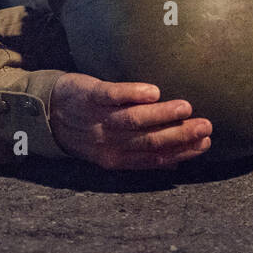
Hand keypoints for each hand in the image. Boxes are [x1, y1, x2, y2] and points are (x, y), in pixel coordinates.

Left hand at [50, 73, 211, 169]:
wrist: (46, 109)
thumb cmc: (85, 129)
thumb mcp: (108, 149)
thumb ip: (138, 154)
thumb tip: (175, 161)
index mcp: (115, 158)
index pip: (154, 158)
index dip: (182, 152)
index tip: (205, 143)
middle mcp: (108, 141)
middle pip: (148, 141)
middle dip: (180, 135)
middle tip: (206, 126)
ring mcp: (98, 118)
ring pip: (133, 120)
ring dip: (162, 115)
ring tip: (186, 108)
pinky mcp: (89, 95)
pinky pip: (112, 95)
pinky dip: (133, 94)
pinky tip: (153, 91)